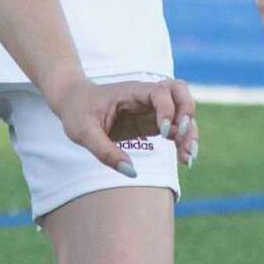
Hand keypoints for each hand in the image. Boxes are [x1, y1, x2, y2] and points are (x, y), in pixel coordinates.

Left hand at [55, 76, 197, 176]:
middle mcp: (146, 97)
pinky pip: (175, 128)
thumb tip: (131, 172)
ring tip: (187, 158)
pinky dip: (183, 141)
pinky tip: (183, 159)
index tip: (160, 133)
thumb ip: (105, 152)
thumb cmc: (77, 112)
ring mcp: (151, 109)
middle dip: (188, 113)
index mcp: (131, 92)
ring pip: (183, 112)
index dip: (167, 110)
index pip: (161, 91)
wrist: (73, 102)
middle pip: (180, 92)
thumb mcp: (83, 133)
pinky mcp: (151, 123)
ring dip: (190, 132)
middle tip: (181, 136)